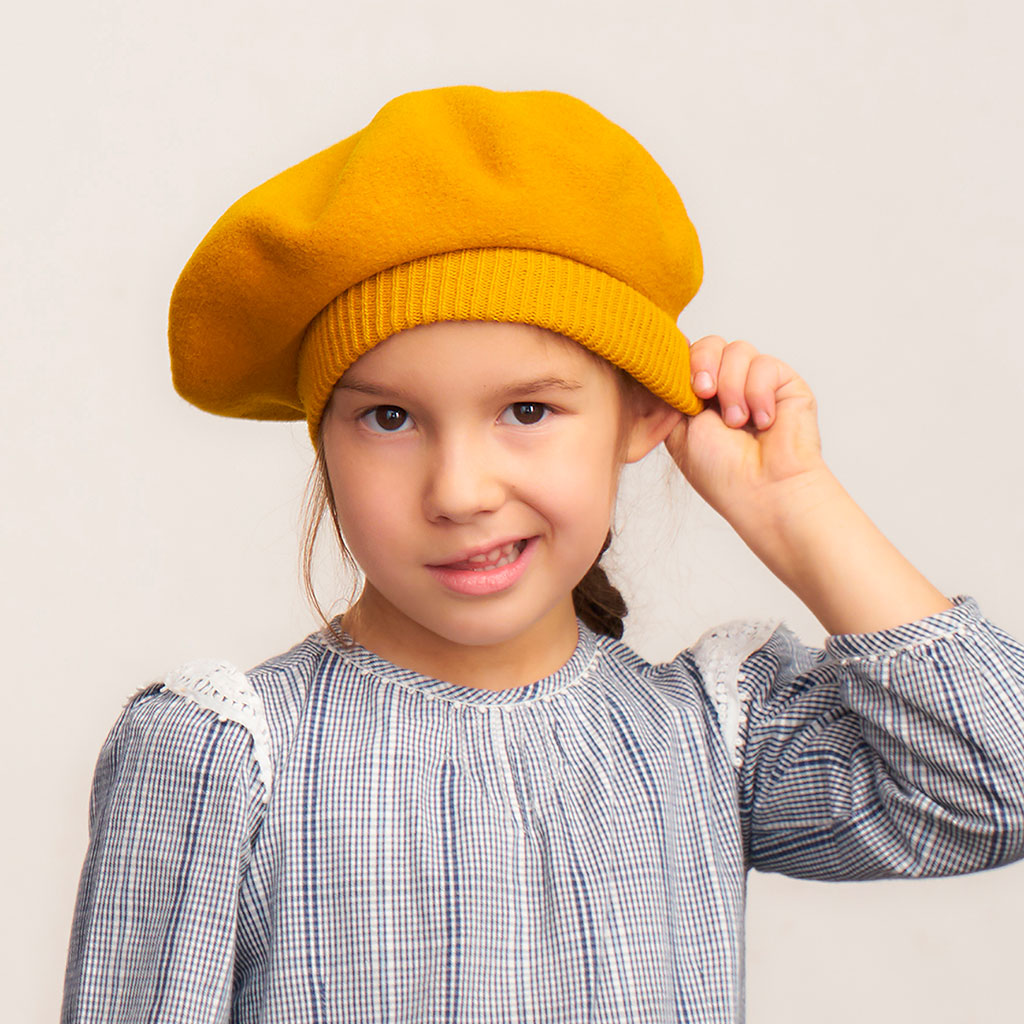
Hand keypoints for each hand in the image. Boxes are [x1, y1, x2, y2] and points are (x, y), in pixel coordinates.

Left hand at [665, 335, 950, 633]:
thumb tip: (665, 358)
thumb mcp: (679, 429)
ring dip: (732, 386)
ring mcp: (756, 383)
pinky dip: (758, 393)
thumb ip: (673, 391)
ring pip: (737, 349)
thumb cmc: (721, 472)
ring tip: (737, 422)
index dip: (680, 363)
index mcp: (698, 398)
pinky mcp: (785, 384)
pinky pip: (765, 364)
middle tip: (704, 394)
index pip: (686, 356)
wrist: (764, 492)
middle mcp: (727, 387)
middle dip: (703, 364)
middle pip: (710, 343)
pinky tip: (763, 422)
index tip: (681, 387)